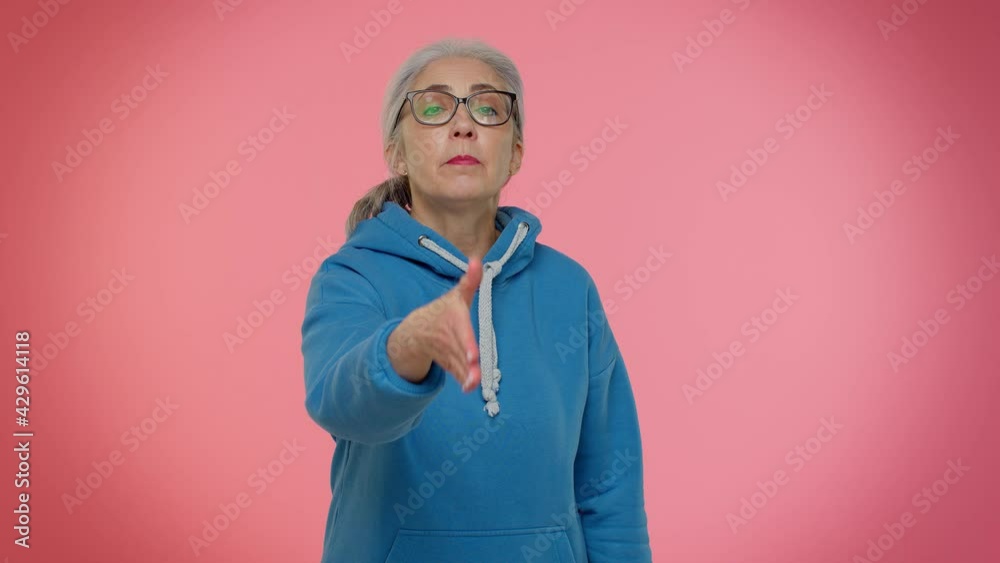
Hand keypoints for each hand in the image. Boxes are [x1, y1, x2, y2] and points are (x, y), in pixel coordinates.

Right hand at [387, 256, 482, 392]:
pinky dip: (462, 381)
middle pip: (459, 353)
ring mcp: (447, 353)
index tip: (473, 355)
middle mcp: (448, 339)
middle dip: (466, 365)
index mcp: (453, 322)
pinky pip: (454, 373)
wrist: (416, 331)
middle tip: (476, 375)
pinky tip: (470, 388)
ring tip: (475, 384)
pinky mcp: (448, 364)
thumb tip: (477, 260)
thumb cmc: (443, 311)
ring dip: (465, 376)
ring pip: (457, 366)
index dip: (466, 344)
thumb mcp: (456, 296)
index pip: (461, 333)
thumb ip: (470, 281)